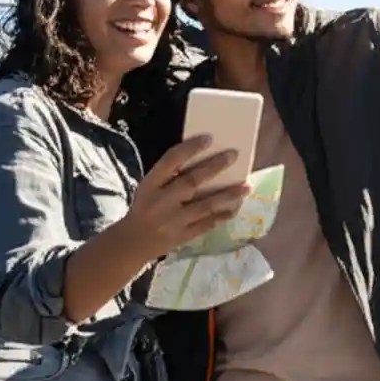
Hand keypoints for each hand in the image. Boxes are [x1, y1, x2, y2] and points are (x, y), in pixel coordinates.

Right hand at [119, 135, 250, 256]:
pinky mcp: (183, 236)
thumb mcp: (148, 188)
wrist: (133, 242)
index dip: (189, 149)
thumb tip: (202, 159)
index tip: (208, 138)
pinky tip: (235, 207)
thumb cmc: (145, 208)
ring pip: (205, 205)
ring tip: (246, 186)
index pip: (170, 162)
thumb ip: (169, 176)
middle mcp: (162, 201)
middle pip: (191, 182)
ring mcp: (173, 221)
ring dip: (227, 195)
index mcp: (150, 184)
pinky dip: (222, 216)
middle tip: (233, 155)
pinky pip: (207, 224)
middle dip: (214, 167)